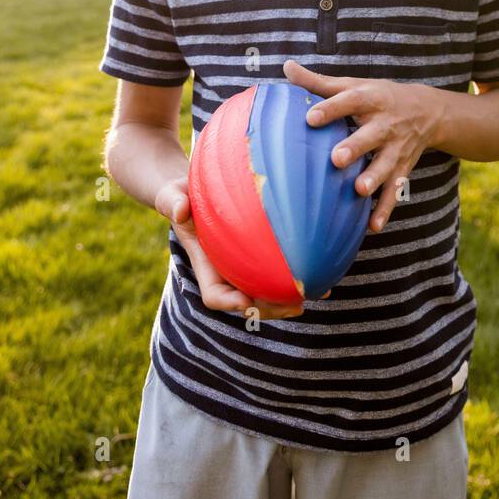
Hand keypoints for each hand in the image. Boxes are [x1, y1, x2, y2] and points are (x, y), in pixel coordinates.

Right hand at [155, 174, 321, 319]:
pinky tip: (326, 272)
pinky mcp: (262, 253)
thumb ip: (172, 200)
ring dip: (290, 297)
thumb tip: (179, 210)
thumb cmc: (183, 193)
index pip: (214, 294)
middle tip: (294, 305)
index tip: (246, 303)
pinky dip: (300, 275)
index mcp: (206, 264)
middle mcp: (227, 271)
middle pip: (248, 302)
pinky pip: (280, 271)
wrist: (195, 190)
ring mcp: (245, 265)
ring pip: (268, 292)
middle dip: (269, 308)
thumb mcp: (173, 193)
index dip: (229, 302)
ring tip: (316, 293)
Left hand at [283, 58, 439, 232]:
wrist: (428, 111)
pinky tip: (372, 226)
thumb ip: (319, 82)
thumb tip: (286, 67)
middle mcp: (386, 124)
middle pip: (371, 135)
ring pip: (386, 165)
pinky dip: (386, 209)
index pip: (350, 102)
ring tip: (359, 190)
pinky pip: (395, 191)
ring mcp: (396, 148)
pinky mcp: (402, 169)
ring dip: (374, 178)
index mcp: (371, 100)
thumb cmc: (379, 97)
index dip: (331, 109)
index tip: (310, 117)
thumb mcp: (355, 85)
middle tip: (336, 158)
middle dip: (356, 146)